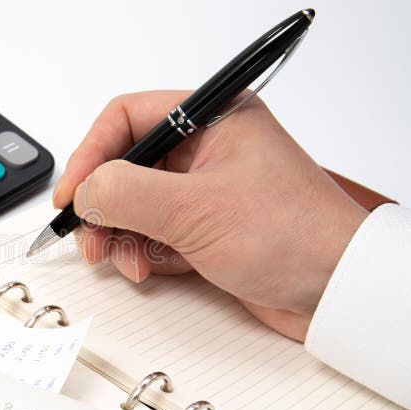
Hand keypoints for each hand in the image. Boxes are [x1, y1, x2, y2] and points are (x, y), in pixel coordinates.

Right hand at [53, 90, 368, 340]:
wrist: (339, 292)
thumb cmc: (293, 236)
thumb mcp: (195, 209)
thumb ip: (126, 193)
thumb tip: (84, 191)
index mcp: (212, 118)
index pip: (126, 117)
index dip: (90, 154)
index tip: (72, 194)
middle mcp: (206, 148)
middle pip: (125, 164)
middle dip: (102, 204)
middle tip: (88, 236)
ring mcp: (203, 190)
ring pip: (134, 202)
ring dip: (119, 234)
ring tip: (125, 262)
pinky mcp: (205, 226)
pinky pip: (153, 230)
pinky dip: (141, 250)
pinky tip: (147, 269)